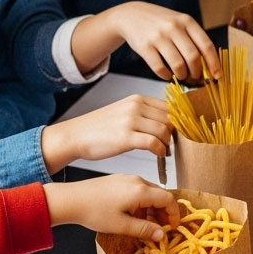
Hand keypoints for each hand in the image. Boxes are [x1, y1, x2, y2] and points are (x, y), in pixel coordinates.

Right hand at [41, 95, 170, 174]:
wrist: (75, 135)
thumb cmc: (100, 128)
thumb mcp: (124, 112)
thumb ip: (144, 114)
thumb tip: (168, 124)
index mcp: (137, 99)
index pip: (169, 107)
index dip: (177, 121)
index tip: (176, 133)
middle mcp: (136, 106)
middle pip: (170, 118)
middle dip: (174, 133)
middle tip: (171, 144)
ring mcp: (130, 121)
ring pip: (164, 130)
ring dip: (167, 143)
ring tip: (163, 150)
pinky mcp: (125, 137)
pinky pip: (154, 143)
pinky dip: (160, 150)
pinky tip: (158, 155)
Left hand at [43, 174, 179, 240]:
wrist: (71, 199)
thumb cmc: (94, 212)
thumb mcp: (122, 225)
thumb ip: (145, 230)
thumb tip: (161, 235)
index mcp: (141, 190)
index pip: (168, 199)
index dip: (174, 214)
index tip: (171, 228)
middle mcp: (137, 181)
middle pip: (161, 194)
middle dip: (164, 213)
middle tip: (160, 229)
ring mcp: (128, 178)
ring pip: (150, 192)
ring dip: (152, 209)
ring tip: (145, 225)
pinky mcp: (120, 180)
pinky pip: (139, 190)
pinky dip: (142, 203)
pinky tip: (132, 216)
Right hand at [107, 2, 220, 81]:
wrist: (131, 15)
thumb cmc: (161, 23)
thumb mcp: (180, 22)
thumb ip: (194, 39)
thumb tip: (210, 65)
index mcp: (187, 21)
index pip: (206, 45)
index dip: (214, 63)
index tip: (217, 75)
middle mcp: (173, 27)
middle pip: (193, 57)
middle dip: (197, 72)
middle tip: (196, 77)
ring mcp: (158, 37)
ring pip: (178, 65)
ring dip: (182, 75)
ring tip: (182, 76)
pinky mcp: (145, 47)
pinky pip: (160, 68)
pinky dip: (166, 76)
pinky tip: (167, 74)